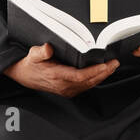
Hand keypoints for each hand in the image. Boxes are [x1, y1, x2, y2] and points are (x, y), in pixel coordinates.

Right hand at [3, 43, 119, 97]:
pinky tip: (103, 73)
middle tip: (114, 63)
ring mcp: (67, 90)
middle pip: (88, 81)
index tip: (104, 65)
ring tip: (112, 66)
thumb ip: (40, 52)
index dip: (93, 71)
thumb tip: (48, 48)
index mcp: (56, 76)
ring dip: (102, 76)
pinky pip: (86, 86)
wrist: (24, 77)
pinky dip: (96, 80)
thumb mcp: (32, 55)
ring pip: (89, 85)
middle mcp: (63, 86)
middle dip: (103, 72)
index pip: (79, 76)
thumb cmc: (30, 65)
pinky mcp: (69, 91)